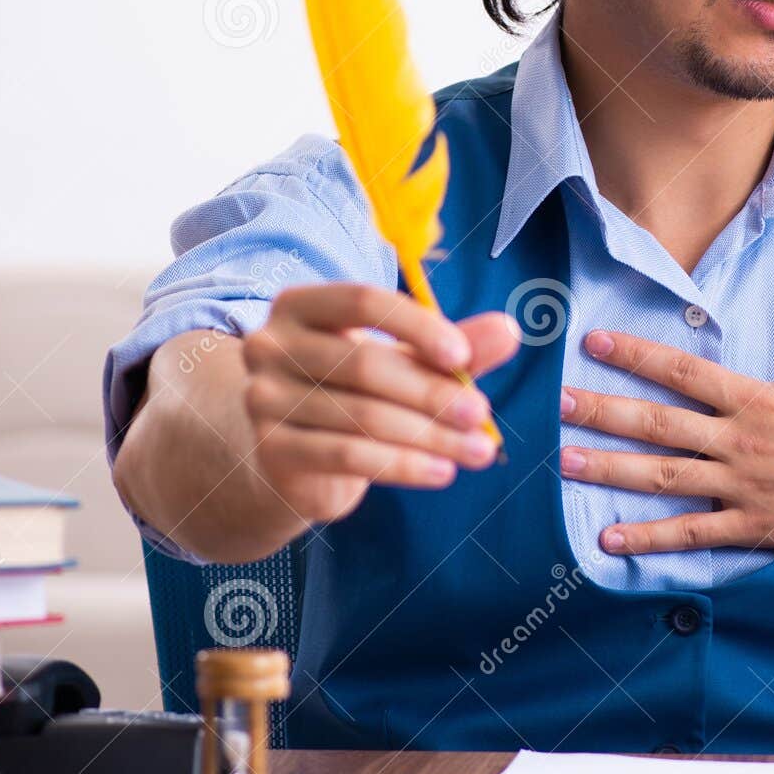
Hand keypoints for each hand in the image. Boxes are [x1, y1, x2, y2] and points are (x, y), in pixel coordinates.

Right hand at [241, 284, 519, 526]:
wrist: (304, 458)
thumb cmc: (361, 390)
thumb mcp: (407, 359)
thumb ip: (455, 344)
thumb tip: (509, 330)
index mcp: (302, 305)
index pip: (363, 300)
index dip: (417, 326)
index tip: (463, 358)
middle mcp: (271, 345)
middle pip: (364, 364)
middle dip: (431, 392)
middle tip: (482, 414)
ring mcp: (264, 399)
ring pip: (361, 416)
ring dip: (430, 435)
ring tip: (480, 451)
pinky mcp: (272, 450)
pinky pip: (347, 456)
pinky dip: (403, 465)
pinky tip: (443, 472)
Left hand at [558, 248, 773, 555]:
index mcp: (760, 399)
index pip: (684, 371)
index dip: (636, 354)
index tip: (594, 342)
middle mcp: (742, 442)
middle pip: (659, 424)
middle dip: (604, 412)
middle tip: (558, 405)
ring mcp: (745, 488)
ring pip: (664, 478)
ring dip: (611, 470)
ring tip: (566, 463)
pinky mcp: (758, 526)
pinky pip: (694, 535)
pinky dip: (650, 540)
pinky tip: (610, 540)